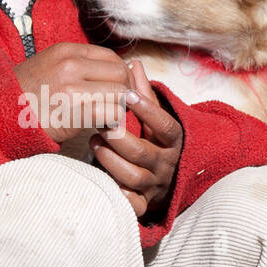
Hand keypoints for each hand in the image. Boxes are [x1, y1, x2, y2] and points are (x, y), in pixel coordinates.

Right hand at [14, 43, 136, 143]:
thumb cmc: (22, 96)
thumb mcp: (48, 67)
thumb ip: (77, 66)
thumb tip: (114, 72)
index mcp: (65, 50)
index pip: (111, 57)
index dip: (118, 76)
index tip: (113, 91)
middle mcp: (70, 64)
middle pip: (120, 73)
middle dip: (123, 92)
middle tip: (113, 107)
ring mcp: (72, 87)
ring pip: (120, 94)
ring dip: (118, 109)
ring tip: (104, 118)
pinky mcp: (74, 110)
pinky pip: (111, 113)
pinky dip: (111, 123)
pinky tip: (99, 128)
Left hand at [89, 59, 182, 217]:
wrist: (163, 180)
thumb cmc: (152, 141)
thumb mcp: (153, 119)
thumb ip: (143, 94)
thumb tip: (133, 63)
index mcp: (172, 141)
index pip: (165, 126)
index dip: (149, 111)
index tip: (128, 95)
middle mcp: (166, 164)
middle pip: (144, 153)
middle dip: (121, 138)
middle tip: (101, 124)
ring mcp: (154, 185)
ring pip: (134, 177)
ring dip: (112, 160)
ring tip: (94, 143)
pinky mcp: (143, 202)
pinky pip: (132, 203)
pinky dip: (119, 193)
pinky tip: (102, 178)